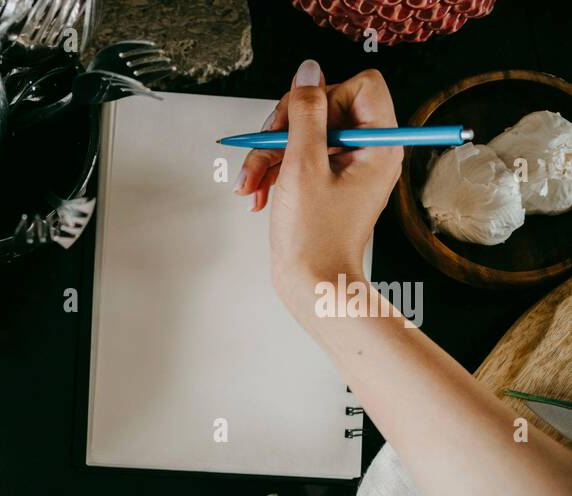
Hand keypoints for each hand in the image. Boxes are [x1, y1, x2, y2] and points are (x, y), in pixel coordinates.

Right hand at [235, 61, 402, 318]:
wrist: (313, 288)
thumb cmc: (314, 240)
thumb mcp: (302, 166)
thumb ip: (305, 113)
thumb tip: (308, 72)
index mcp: (378, 145)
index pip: (361, 86)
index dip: (325, 96)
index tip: (301, 122)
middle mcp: (368, 153)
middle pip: (325, 109)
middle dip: (286, 129)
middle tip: (266, 150)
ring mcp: (346, 170)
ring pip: (305, 135)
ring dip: (271, 154)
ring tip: (251, 183)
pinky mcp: (326, 185)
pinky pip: (298, 159)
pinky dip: (274, 172)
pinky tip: (258, 193)